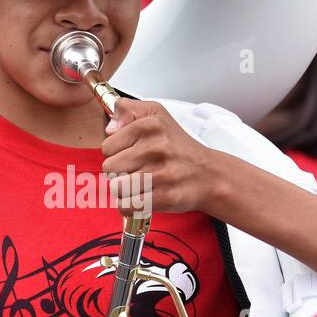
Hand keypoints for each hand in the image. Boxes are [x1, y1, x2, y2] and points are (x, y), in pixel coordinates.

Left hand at [101, 98, 212, 214]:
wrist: (209, 174)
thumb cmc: (178, 148)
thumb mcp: (156, 115)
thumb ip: (127, 110)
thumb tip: (109, 128)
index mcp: (151, 125)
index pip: (107, 146)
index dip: (116, 152)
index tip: (131, 153)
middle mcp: (157, 147)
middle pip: (109, 168)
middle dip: (119, 172)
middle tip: (136, 170)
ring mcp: (161, 173)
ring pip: (116, 188)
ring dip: (124, 190)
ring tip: (139, 184)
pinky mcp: (165, 197)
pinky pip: (127, 206)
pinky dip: (130, 206)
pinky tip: (141, 197)